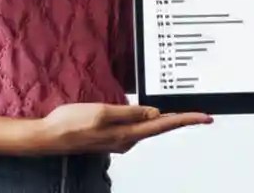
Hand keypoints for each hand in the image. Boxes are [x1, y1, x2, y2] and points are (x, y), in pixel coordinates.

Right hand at [28, 103, 211, 154]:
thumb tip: (155, 114)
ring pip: (147, 128)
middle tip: (200, 115)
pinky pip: (135, 127)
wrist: (48, 136)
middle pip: (160, 128)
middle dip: (180, 120)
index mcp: (127, 134)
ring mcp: (118, 140)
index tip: (205, 118)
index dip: (186, 120)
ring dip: (164, 120)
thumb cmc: (71, 123)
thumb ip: (130, 113)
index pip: (164, 126)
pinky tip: (149, 114)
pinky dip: (146, 120)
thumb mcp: (103, 112)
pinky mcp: (111, 136)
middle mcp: (126, 140)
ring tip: (181, 113)